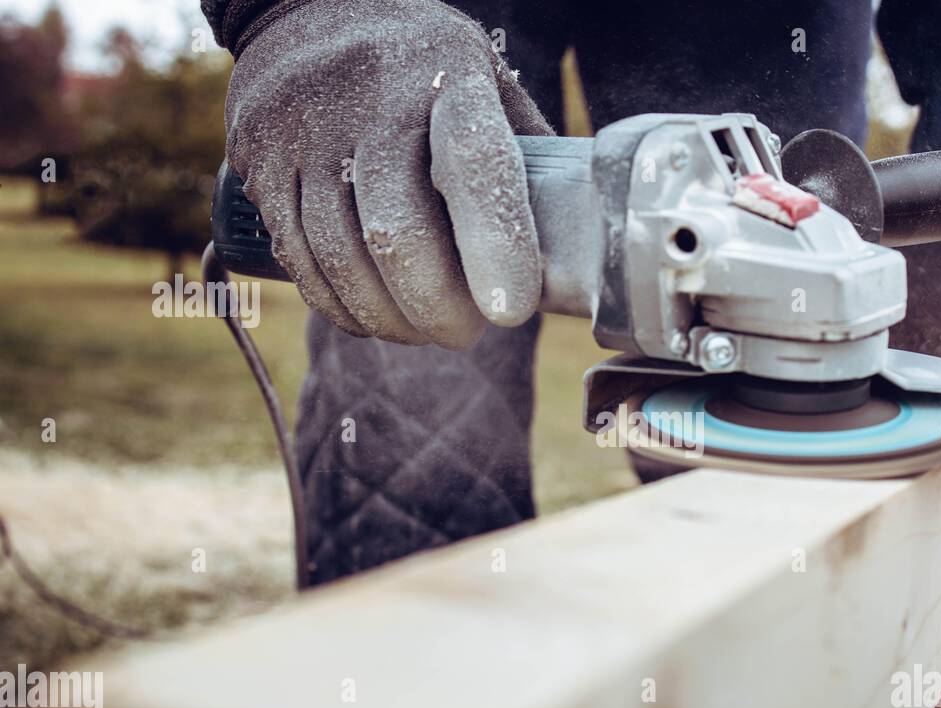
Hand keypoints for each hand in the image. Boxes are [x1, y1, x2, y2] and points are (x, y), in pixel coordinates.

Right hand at [224, 0, 551, 346]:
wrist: (307, 7)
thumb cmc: (422, 65)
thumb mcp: (484, 81)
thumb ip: (523, 156)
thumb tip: (571, 252)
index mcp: (446, 74)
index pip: (473, 163)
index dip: (495, 243)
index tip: (511, 311)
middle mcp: (368, 97)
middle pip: (398, 229)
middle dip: (437, 305)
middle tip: (465, 334)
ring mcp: (303, 129)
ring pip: (342, 256)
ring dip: (390, 318)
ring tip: (423, 332)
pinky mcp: (259, 161)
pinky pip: (299, 258)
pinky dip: (340, 305)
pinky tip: (373, 318)